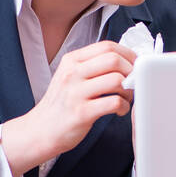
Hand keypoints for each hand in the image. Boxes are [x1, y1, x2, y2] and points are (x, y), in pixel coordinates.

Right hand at [0, 40, 136, 173]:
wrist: (40, 130)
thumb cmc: (61, 104)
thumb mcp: (70, 76)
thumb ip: (92, 66)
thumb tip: (123, 60)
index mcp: (72, 60)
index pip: (107, 46)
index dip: (128, 54)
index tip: (135, 66)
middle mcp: (73, 73)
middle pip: (114, 60)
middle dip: (131, 71)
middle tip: (132, 83)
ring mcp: (76, 93)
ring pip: (116, 80)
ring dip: (129, 91)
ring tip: (126, 98)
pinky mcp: (82, 113)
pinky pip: (113, 102)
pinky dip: (123, 107)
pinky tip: (119, 111)